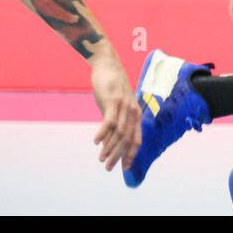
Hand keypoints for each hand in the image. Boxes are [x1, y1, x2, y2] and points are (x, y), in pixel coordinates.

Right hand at [89, 51, 140, 171]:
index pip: (137, 139)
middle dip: (118, 156)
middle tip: (108, 168)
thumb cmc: (110, 87)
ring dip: (110, 148)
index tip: (125, 168)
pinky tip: (95, 141)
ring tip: (101, 158)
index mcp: (136, 114)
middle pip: (128, 139)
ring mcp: (124, 105)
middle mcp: (133, 111)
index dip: (131, 154)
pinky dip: (103, 133)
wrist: (107, 64)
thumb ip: (114, 123)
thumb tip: (107, 142)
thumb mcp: (114, 107)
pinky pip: (109, 121)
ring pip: (119, 132)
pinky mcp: (113, 100)